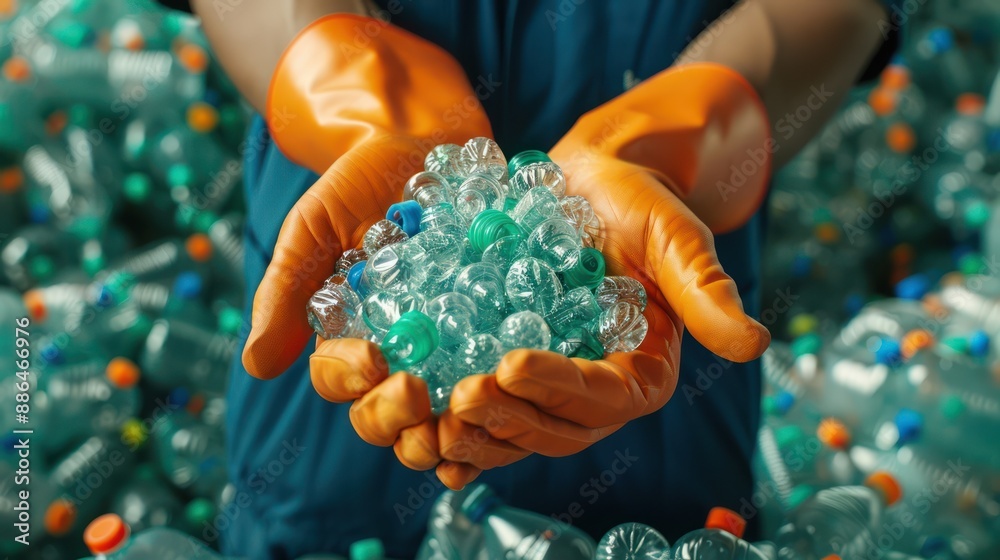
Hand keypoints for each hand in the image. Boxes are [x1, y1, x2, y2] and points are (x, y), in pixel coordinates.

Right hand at [242, 14, 490, 471]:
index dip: (350, 382)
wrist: (421, 142)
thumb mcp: (314, 228)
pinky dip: (508, 382)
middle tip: (415, 393)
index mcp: (348, 340)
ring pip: (448, 407)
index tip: (370, 361)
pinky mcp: (500, 326)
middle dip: (399, 415)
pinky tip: (516, 379)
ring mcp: (452, 347)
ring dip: (455, 419)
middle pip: (392, 412)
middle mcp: (399, 355)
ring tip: (467, 402)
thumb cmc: (357, 185)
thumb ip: (286, 290)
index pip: (339, 382)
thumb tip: (257, 365)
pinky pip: (505, 367)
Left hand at [436, 63, 772, 489]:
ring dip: (477, 432)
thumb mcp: (675, 236)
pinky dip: (460, 425)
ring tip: (430, 414)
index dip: (560, 387)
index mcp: (643, 370)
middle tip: (461, 395)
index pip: (606, 395)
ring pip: (518, 430)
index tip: (511, 363)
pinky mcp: (514, 374)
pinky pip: (490, 410)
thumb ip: (705, 288)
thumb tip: (754, 342)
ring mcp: (553, 389)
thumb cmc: (639, 205)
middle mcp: (598, 392)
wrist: (590, 188)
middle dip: (509, 417)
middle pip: (557, 427)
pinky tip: (419, 423)